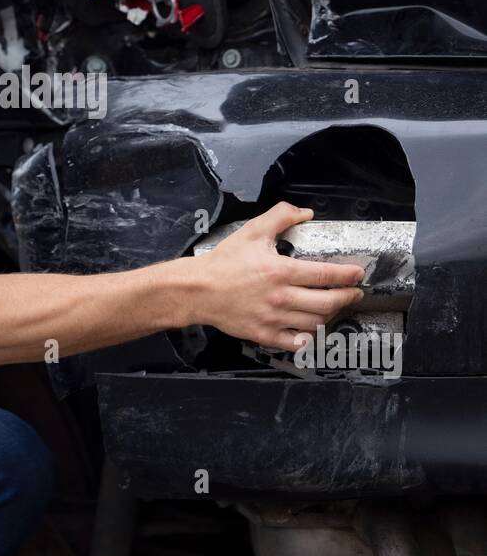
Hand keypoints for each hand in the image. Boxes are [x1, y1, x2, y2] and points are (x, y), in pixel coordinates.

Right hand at [197, 203, 364, 351]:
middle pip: (327, 302)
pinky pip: (296, 342)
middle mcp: (281, 297)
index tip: (357, 274)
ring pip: (315, 322)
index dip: (347, 275)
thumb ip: (280, 217)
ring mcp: (274, 319)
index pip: (325, 275)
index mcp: (280, 271)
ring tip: (334, 307)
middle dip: (347, 297)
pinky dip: (309, 336)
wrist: (198, 290)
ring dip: (331, 315)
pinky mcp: (264, 334)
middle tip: (354, 293)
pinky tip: (311, 328)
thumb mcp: (252, 231)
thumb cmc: (224, 262)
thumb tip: (305, 213)